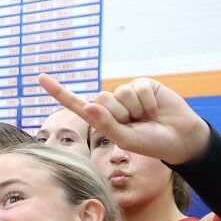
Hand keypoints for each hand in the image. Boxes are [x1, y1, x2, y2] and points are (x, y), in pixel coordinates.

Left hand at [39, 74, 208, 164]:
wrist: (179, 138)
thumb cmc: (151, 143)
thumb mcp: (126, 139)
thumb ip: (106, 125)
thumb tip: (88, 105)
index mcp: (102, 118)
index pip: (76, 103)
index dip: (59, 91)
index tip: (40, 77)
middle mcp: (112, 103)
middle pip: (101, 99)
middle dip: (119, 114)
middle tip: (135, 123)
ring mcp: (127, 93)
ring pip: (120, 93)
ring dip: (135, 109)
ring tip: (147, 117)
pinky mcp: (143, 84)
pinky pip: (138, 87)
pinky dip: (148, 101)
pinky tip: (156, 108)